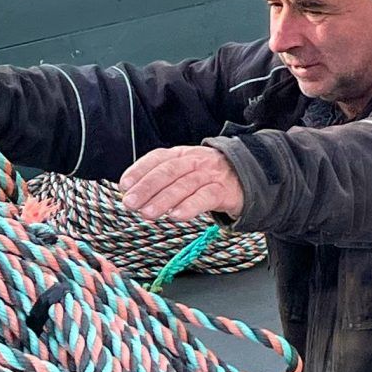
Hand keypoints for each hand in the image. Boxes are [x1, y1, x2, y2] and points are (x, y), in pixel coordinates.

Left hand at [120, 145, 243, 222]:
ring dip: (163, 199)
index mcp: (182, 154)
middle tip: (131, 203)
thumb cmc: (208, 178)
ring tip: (147, 214)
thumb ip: (161, 180)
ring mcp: (211, 174)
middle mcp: (195, 161)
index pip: (158, 158)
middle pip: (168, 171)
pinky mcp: (224, 191)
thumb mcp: (185, 172)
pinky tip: (176, 216)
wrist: (247, 178)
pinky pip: (206, 197)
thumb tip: (132, 194)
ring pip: (184, 184)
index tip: (124, 186)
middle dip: (147, 187)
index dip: (139, 170)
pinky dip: (190, 206)